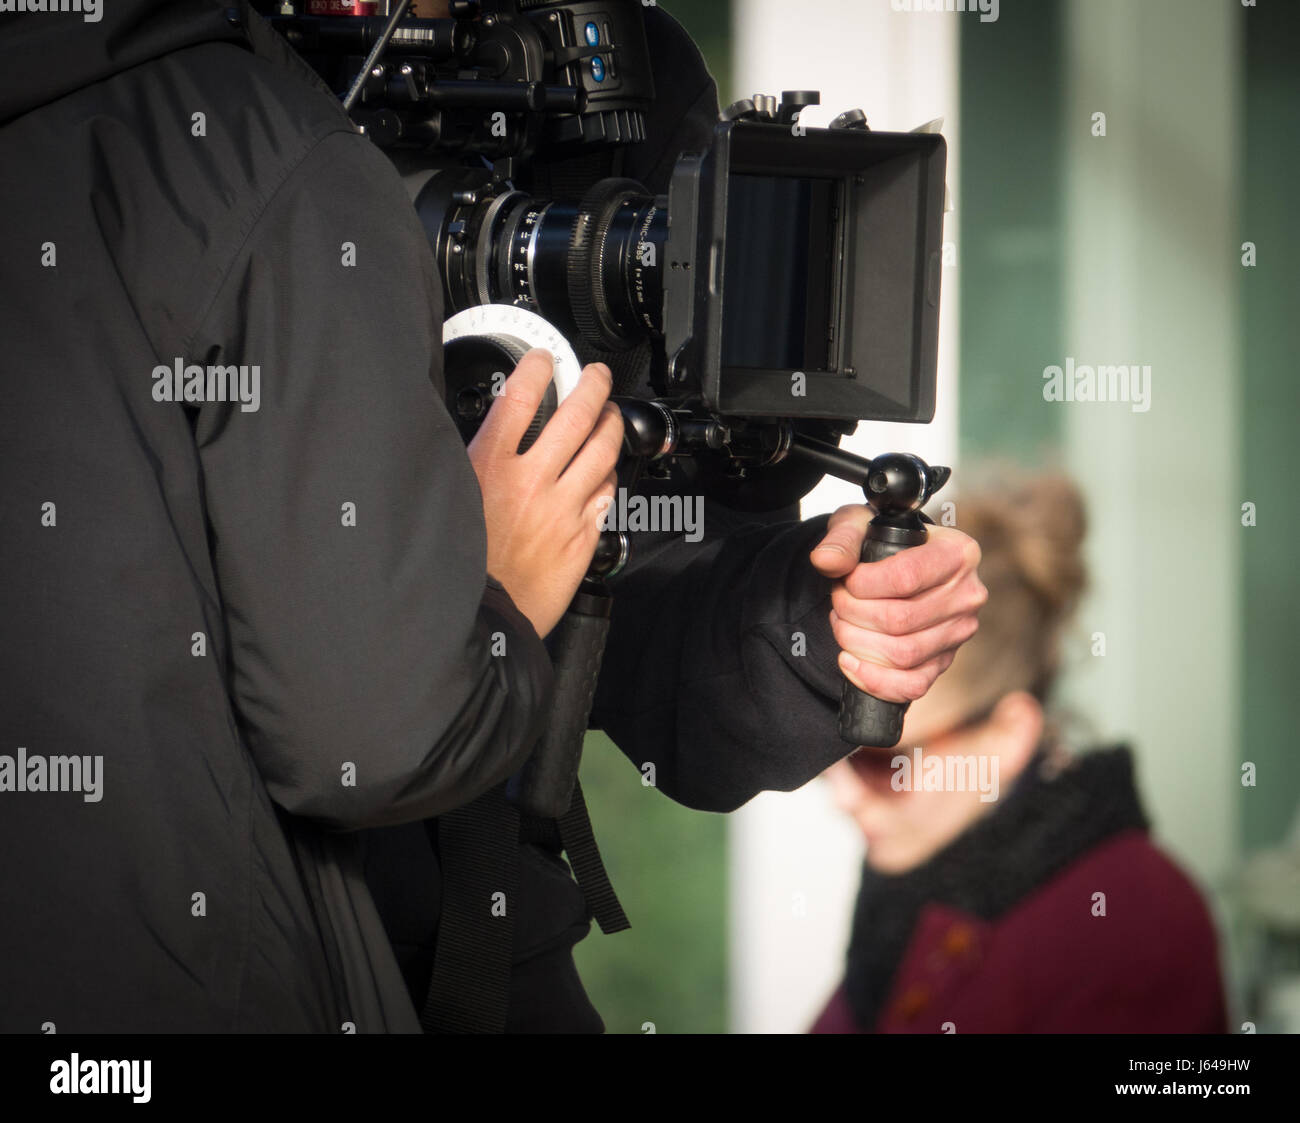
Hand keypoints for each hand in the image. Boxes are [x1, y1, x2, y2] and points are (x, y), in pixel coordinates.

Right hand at [468, 349, 622, 638]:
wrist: (483, 619)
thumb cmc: (460, 565)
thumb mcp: (452, 499)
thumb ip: (475, 464)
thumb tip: (491, 434)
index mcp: (489, 467)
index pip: (520, 399)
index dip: (537, 369)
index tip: (544, 359)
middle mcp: (532, 483)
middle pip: (576, 416)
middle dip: (592, 385)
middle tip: (596, 375)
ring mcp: (563, 509)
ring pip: (601, 451)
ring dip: (610, 424)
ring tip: (610, 413)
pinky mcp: (583, 537)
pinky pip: (606, 493)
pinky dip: (608, 473)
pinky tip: (606, 468)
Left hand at [810, 506, 985, 703]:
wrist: (891, 568)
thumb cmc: (879, 544)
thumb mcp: (859, 526)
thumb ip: (841, 539)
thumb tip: (824, 560)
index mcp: (957, 552)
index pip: (905, 578)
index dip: (861, 585)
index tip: (844, 580)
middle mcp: (967, 594)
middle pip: (900, 620)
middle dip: (853, 614)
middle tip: (838, 603)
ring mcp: (959, 632)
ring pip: (903, 654)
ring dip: (857, 643)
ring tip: (842, 624)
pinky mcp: (945, 661)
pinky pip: (912, 685)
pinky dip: (873, 679)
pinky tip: (850, 661)